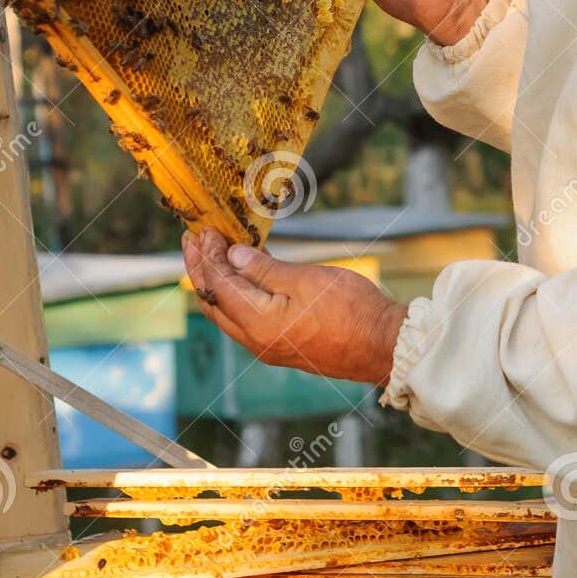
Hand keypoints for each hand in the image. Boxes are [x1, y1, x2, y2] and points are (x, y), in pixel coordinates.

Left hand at [181, 228, 407, 386]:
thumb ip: (264, 269)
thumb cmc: (351, 310)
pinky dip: (238, 295)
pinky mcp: (282, 346)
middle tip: (193, 241)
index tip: (204, 230)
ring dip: (217, 284)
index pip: (218, 286)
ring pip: (228, 314)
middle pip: (213, 303)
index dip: (208, 256)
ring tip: (212, 254)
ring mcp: (269, 347)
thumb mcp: (305, 279)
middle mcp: (256, 341)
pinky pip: (247, 319)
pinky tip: (243, 275)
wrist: (383, 345)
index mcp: (258, 324)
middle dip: (201, 270)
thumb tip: (232, 257)